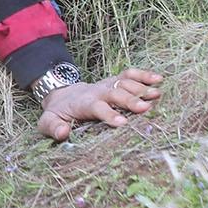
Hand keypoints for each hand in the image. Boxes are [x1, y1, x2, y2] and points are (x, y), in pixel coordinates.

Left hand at [35, 68, 163, 141]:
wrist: (63, 95)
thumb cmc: (58, 113)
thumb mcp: (48, 122)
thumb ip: (53, 128)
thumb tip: (63, 133)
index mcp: (83, 104)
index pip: (96, 107)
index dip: (109, 114)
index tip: (122, 123)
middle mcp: (97, 92)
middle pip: (115, 94)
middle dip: (130, 100)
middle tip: (146, 109)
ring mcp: (107, 85)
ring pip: (125, 83)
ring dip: (141, 88)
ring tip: (157, 95)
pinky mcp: (115, 81)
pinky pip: (129, 75)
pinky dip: (144, 75)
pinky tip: (159, 79)